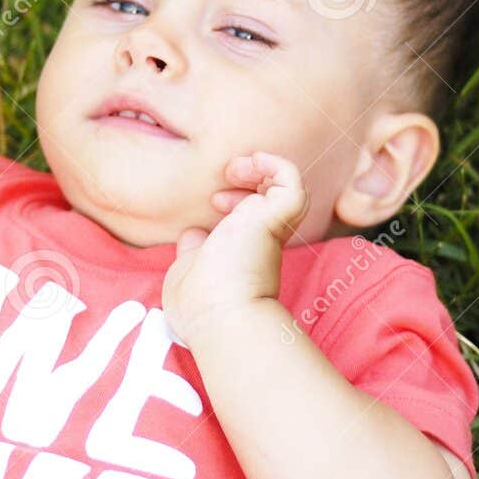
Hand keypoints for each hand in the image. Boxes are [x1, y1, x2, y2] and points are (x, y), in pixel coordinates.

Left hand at [161, 151, 308, 346]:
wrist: (216, 316)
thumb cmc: (199, 306)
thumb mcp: (187, 271)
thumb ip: (192, 250)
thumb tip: (192, 233)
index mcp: (247, 253)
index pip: (255, 217)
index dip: (237, 199)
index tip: (214, 204)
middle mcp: (266, 241)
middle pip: (272, 199)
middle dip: (250, 180)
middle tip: (225, 181)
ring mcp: (273, 227)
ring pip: (288, 186)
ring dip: (261, 168)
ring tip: (235, 169)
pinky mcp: (277, 216)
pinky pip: (292, 179)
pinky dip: (275, 163)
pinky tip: (251, 161)